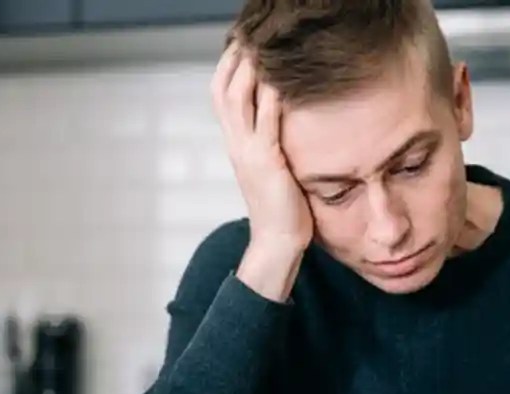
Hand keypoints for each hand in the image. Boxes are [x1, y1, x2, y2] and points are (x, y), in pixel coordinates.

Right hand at [210, 41, 313, 302]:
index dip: (229, 67)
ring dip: (248, 68)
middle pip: (222, 89)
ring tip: (260, 43)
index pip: (222, 96)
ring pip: (237, 98)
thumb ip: (273, 143)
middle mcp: (236, 144)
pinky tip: (280, 76)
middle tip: (247, 33)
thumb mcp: (273, 168)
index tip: (242, 44)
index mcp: (236, 145)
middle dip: (234, 58)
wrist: (277, 244)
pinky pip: (266, 120)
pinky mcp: (266, 161)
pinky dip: (271, 94)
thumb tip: (287, 122)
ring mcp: (247, 152)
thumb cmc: (282, 209)